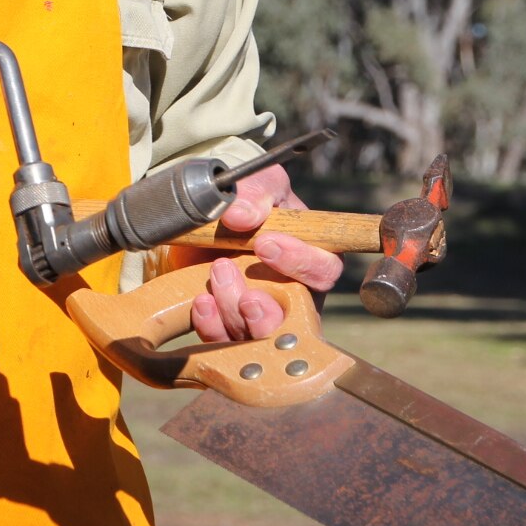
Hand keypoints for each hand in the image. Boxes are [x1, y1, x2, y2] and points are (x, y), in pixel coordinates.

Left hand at [189, 163, 344, 342]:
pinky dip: (211, 325)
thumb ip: (257, 192)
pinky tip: (201, 302)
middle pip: (292, 319)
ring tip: (214, 273)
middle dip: (264, 306)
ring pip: (256, 335)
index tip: (265, 244)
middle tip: (228, 268)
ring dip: (232, 309)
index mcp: (310, 259)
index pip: (324, 272)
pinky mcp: (227, 328)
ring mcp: (259, 317)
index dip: (301, 263)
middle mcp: (290, 294)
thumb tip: (242, 215)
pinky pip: (223, 341)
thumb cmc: (245, 200)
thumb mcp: (257, 184)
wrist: (201, 219)